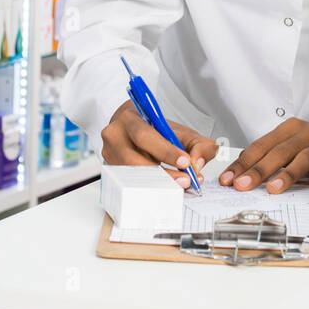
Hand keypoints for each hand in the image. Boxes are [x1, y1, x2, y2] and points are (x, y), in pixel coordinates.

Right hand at [100, 100, 217, 188]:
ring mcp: (109, 154)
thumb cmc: (158, 131)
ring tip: (179, 185)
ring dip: (157, 183)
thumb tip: (198, 163)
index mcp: (128, 118)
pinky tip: (165, 189)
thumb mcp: (182, 132)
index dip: (164, 150)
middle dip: (162, 172)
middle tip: (185, 179)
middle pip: (133, 159)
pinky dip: (149, 188)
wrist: (137, 130)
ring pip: (130, 175)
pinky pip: (129, 183)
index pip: (144, 136)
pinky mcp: (110, 170)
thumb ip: (199, 144)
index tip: (185, 161)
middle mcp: (114, 136)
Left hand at [219, 115, 308, 194]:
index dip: (242, 163)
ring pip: (303, 158)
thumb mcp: (292, 140)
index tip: (227, 179)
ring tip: (272, 189)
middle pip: (278, 151)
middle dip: (258, 170)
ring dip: (287, 174)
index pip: (260, 146)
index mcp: (288, 129)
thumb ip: (271, 153)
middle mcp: (304, 133)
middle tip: (242, 186)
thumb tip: (241, 170)